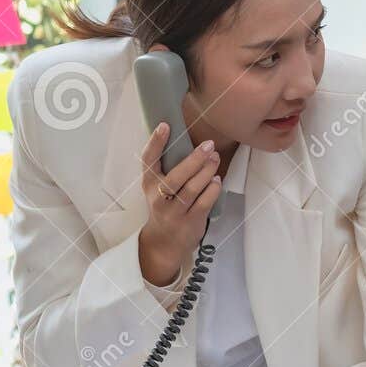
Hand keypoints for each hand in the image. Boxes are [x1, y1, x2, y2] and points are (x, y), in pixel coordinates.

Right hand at [137, 123, 222, 286]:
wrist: (164, 242)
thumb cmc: (165, 206)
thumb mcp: (157, 188)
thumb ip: (168, 168)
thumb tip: (190, 141)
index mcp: (148, 184)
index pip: (148, 161)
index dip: (155, 143)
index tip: (165, 125)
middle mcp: (158, 198)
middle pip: (176, 177)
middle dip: (194, 159)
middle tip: (208, 145)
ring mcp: (174, 212)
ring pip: (192, 189)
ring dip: (206, 171)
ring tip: (215, 158)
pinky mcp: (190, 222)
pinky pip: (204, 203)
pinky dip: (212, 189)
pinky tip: (217, 179)